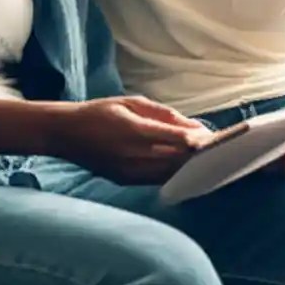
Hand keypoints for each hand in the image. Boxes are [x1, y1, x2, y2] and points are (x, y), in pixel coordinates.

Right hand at [54, 96, 212, 184]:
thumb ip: (165, 115)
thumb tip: (196, 128)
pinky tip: (185, 167)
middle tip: (218, 150)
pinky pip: (157, 180)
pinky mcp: (125, 181)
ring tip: (206, 159)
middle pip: (175, 160)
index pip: (173, 139)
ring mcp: (127, 172)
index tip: (216, 138)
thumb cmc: (100, 112)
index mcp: (131, 129)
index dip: (197, 140)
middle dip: (197, 155)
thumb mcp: (132, 103)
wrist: (65, 133)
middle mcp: (130, 154)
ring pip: (169, 173)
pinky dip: (174, 173)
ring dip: (189, 167)